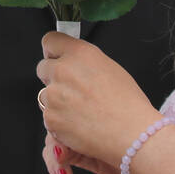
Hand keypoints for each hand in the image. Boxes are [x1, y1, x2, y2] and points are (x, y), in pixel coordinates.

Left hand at [36, 33, 159, 173]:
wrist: (131, 133)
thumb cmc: (128, 103)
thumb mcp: (110, 67)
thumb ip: (84, 61)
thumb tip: (73, 63)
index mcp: (80, 53)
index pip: (50, 40)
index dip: (53, 51)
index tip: (55, 57)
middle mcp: (62, 70)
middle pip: (43, 67)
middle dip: (53, 77)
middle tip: (72, 90)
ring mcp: (53, 95)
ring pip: (45, 94)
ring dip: (56, 101)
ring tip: (81, 111)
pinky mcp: (50, 118)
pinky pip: (48, 116)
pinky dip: (59, 121)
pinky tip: (79, 124)